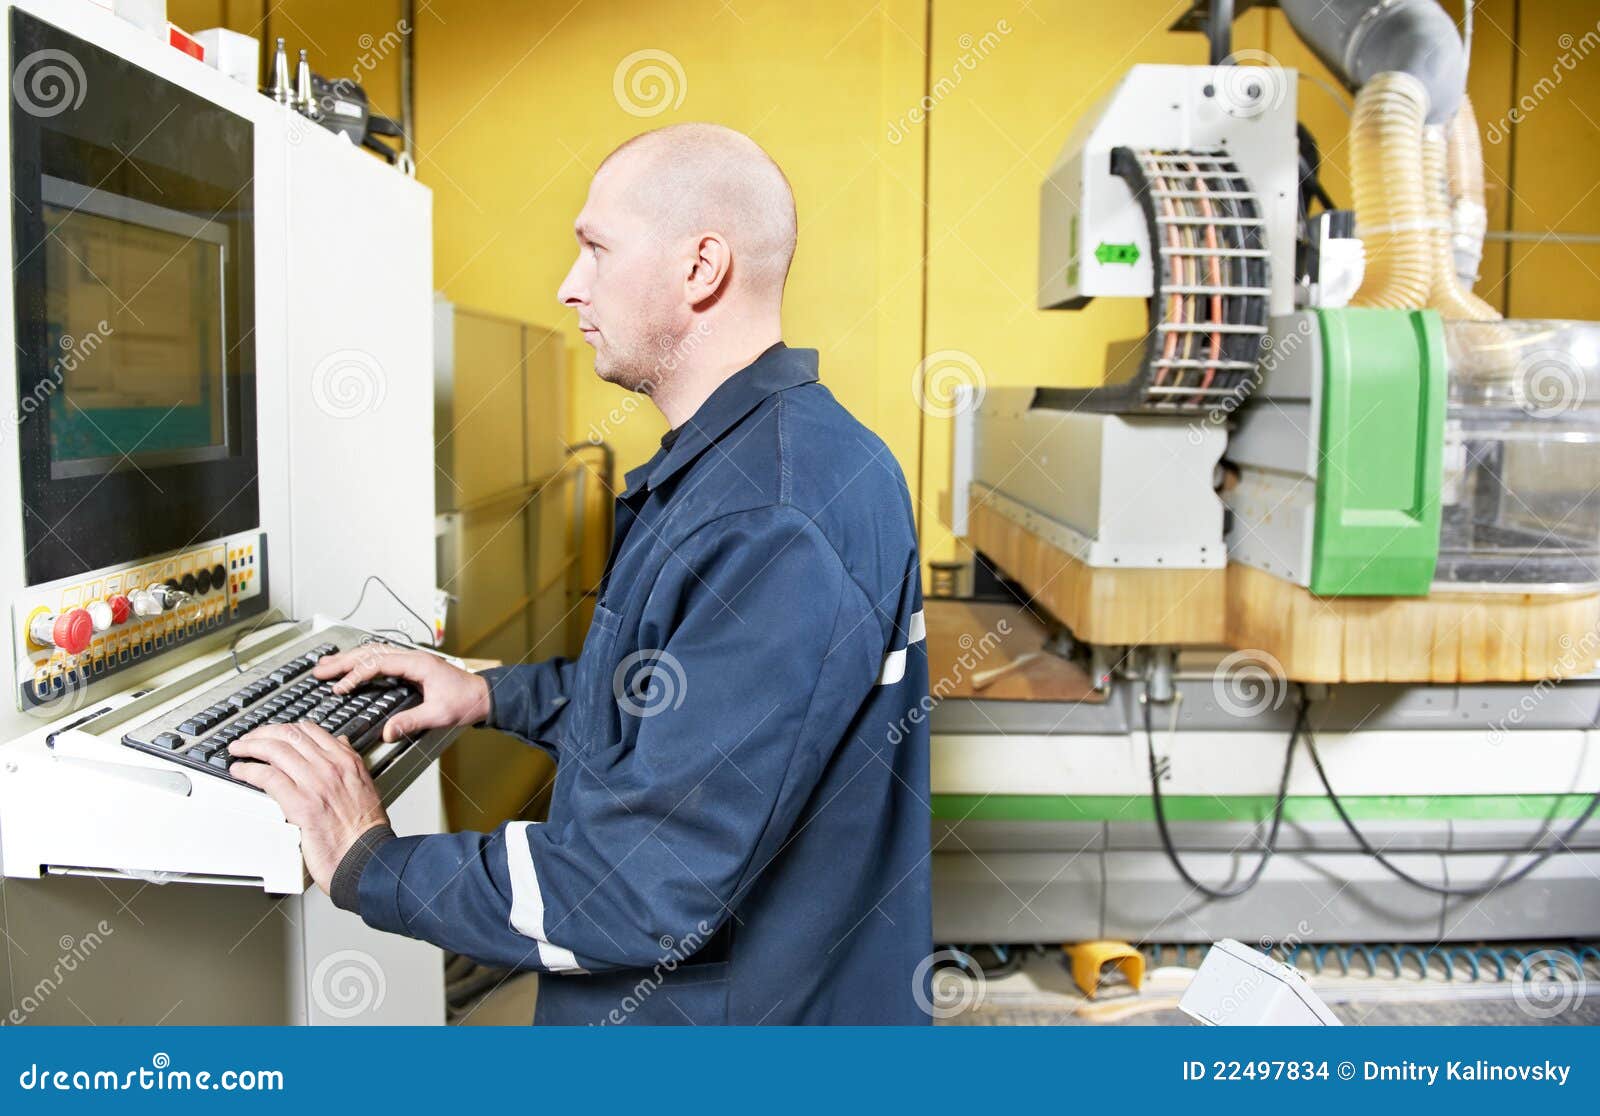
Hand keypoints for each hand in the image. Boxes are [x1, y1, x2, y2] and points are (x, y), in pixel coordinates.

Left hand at [229, 722, 386, 892]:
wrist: (366, 856)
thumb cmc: (366, 829)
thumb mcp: (365, 785)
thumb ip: (350, 763)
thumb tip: (341, 744)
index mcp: (347, 761)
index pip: (311, 730)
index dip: (286, 728)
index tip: (274, 733)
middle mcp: (331, 767)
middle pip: (289, 735)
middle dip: (264, 733)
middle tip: (250, 738)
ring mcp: (315, 783)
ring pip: (276, 750)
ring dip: (251, 747)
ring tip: (239, 750)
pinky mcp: (300, 804)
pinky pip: (267, 777)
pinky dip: (249, 770)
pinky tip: (240, 771)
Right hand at [313, 645, 490, 742]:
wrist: (483, 695)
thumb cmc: (466, 701)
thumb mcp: (439, 714)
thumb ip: (411, 722)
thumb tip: (387, 732)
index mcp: (417, 664)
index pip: (377, 664)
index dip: (356, 675)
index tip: (339, 688)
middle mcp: (412, 657)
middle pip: (370, 653)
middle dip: (343, 661)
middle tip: (319, 670)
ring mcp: (411, 660)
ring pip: (374, 652)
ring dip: (350, 658)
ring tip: (327, 664)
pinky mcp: (412, 667)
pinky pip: (381, 658)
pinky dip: (363, 661)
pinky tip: (352, 666)